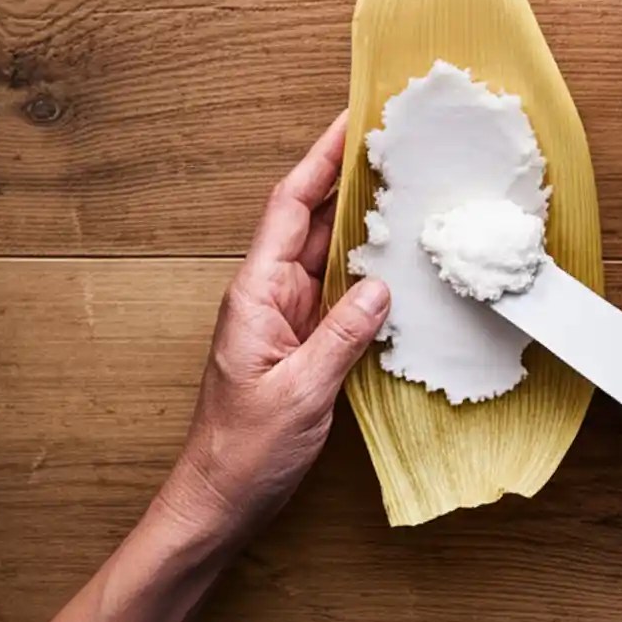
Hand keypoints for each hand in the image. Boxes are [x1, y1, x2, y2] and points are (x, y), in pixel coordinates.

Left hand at [160, 110, 390, 534]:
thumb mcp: (299, 393)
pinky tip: (395, 262)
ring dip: (360, 221)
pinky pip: (337, 292)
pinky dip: (365, 270)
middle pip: (312, 220)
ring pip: (327, 254)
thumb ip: (342, 336)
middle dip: (347, 178)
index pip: (290, 208)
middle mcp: (270, 296)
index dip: (319, 161)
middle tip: (391, 145)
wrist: (220, 499)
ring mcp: (287, 318)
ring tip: (401, 189)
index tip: (349, 122)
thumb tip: (380, 287)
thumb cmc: (244, 451)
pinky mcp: (303, 342)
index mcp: (257, 294)